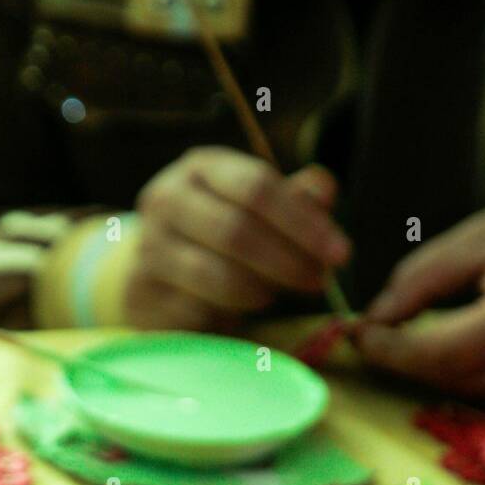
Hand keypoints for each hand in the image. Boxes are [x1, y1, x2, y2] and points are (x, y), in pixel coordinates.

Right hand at [124, 147, 350, 330]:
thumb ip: (293, 198)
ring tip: (278, 295)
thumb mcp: (254, 205)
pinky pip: (199, 312)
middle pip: (237, 231)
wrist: (150, 268)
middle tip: (318, 283)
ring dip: (261, 291)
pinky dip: (230, 317)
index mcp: (202, 168)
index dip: (304, 222)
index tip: (341, 254)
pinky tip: (243, 312)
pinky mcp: (144, 295)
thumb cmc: (216, 231)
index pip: (258, 187)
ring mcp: (150, 248)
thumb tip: (325, 189)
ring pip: (217, 276)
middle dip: (288, 262)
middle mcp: (167, 199)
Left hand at [354, 181, 484, 402]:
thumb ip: (421, 280)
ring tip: (404, 337)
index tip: (358, 332)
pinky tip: (451, 345)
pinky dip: (464, 375)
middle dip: (402, 362)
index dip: (390, 350)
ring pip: (466, 393)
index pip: (437, 354)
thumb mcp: (482, 236)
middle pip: (447, 380)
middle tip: (370, 335)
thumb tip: (374, 320)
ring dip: (429, 371)